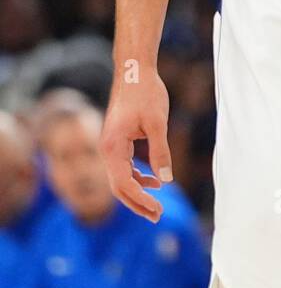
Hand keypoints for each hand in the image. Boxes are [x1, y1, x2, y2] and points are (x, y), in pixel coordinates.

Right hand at [100, 69, 171, 221]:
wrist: (134, 70)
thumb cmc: (146, 93)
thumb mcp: (158, 123)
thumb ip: (160, 151)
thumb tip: (166, 179)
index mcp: (113, 147)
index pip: (123, 184)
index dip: (140, 200)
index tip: (158, 211)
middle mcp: (107, 148)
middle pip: (118, 186)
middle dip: (137, 203)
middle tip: (157, 217)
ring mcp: (110, 144)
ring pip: (120, 178)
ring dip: (137, 192)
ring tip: (156, 205)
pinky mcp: (117, 140)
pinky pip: (123, 166)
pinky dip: (136, 177)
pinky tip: (153, 179)